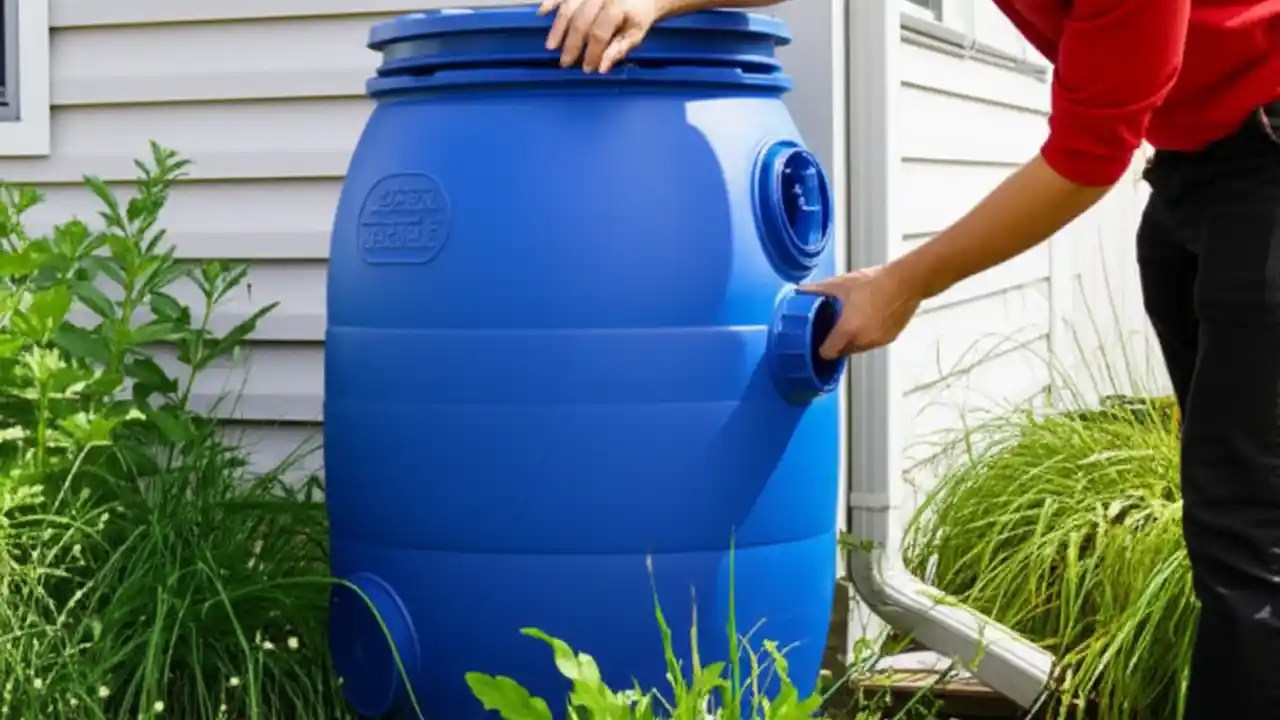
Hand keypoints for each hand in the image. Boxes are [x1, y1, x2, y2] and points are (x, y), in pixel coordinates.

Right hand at [538, 0, 660, 72]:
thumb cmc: (638, 14)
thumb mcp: (636, 33)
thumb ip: (619, 49)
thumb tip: (602, 67)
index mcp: (618, 6)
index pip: (599, 33)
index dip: (591, 52)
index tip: (587, 68)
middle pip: (581, 21)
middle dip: (572, 44)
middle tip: (565, 62)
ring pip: (568, 6)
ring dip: (558, 27)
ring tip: (551, 46)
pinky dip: (551, 1)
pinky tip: (542, 12)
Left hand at [799, 265, 923, 358]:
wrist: (907, 282)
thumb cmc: (873, 282)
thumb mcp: (841, 284)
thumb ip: (817, 290)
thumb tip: (798, 291)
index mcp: (848, 330)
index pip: (827, 353)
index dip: (820, 349)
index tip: (817, 341)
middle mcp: (862, 341)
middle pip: (842, 352)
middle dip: (835, 343)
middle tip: (831, 328)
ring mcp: (877, 342)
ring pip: (858, 348)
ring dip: (851, 340)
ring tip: (849, 322)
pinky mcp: (889, 339)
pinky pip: (872, 343)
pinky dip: (867, 336)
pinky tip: (867, 319)